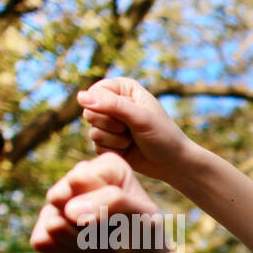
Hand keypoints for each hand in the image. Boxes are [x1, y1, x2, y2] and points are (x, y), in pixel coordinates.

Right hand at [30, 152, 171, 252]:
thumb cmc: (145, 241)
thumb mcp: (143, 218)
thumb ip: (113, 202)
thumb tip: (67, 210)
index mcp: (108, 167)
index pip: (81, 179)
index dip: (102, 206)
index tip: (125, 217)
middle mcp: (81, 179)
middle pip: (61, 198)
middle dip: (88, 224)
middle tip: (112, 231)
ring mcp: (62, 204)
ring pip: (52, 222)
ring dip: (79, 241)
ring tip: (99, 241)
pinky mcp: (49, 227)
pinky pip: (41, 240)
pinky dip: (64, 252)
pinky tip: (82, 250)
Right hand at [78, 77, 193, 180]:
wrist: (173, 163)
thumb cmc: (163, 136)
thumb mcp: (140, 117)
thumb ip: (111, 105)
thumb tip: (80, 97)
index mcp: (122, 88)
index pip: (95, 92)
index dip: (106, 107)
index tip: (129, 114)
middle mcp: (112, 103)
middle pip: (90, 113)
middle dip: (112, 126)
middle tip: (132, 130)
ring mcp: (108, 123)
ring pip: (92, 131)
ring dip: (115, 140)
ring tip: (133, 140)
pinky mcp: (107, 142)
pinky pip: (96, 146)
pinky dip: (114, 150)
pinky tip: (128, 150)